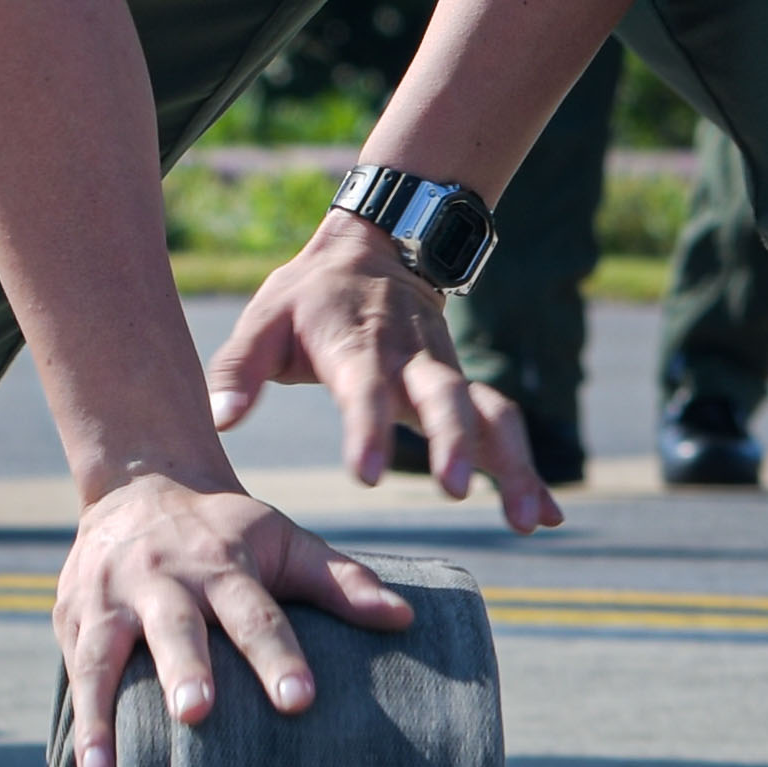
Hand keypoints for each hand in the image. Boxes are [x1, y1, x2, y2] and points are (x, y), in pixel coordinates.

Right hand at [51, 468, 415, 766]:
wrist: (141, 484)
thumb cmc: (228, 533)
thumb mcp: (285, 542)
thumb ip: (341, 582)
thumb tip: (406, 618)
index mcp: (224, 563)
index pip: (256, 612)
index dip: (277, 655)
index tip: (299, 700)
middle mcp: (165, 579)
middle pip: (177, 628)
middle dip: (185, 669)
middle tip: (198, 712)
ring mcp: (111, 599)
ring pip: (105, 654)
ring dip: (103, 711)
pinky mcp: (73, 619)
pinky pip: (74, 673)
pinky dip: (80, 722)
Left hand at [206, 216, 558, 533]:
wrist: (377, 247)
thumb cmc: (308, 296)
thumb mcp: (263, 319)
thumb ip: (238, 371)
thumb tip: (222, 420)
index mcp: (357, 344)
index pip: (363, 387)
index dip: (365, 428)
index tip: (363, 476)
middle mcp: (411, 358)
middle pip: (445, 396)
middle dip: (453, 442)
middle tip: (452, 490)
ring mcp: (446, 371)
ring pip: (490, 413)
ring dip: (512, 463)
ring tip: (527, 519)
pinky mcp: (464, 388)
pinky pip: (502, 425)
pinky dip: (526, 468)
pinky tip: (545, 514)